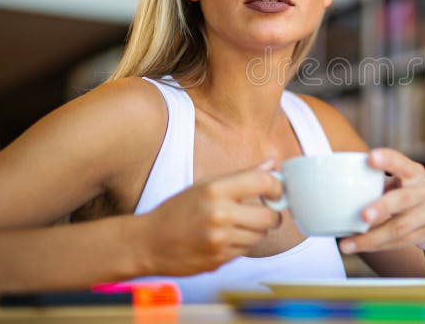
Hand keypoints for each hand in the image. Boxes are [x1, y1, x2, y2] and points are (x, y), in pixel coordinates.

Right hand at [136, 160, 282, 275]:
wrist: (148, 243)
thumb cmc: (176, 211)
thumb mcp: (205, 185)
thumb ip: (242, 176)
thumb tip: (272, 165)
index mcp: (216, 190)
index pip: (263, 183)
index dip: (277, 187)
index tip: (276, 190)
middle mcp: (219, 214)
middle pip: (270, 217)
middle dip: (272, 214)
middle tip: (264, 211)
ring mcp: (219, 240)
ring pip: (260, 236)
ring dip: (256, 231)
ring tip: (238, 225)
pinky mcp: (218, 260)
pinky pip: (246, 251)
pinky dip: (242, 244)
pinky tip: (226, 238)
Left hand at [339, 148, 424, 253]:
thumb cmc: (407, 197)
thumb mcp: (399, 184)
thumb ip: (376, 182)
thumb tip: (331, 184)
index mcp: (415, 172)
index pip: (401, 162)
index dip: (387, 160)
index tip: (370, 157)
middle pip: (403, 199)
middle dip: (382, 207)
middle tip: (363, 215)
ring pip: (399, 228)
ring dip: (371, 238)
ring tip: (346, 244)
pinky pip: (400, 242)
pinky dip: (377, 246)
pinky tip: (359, 246)